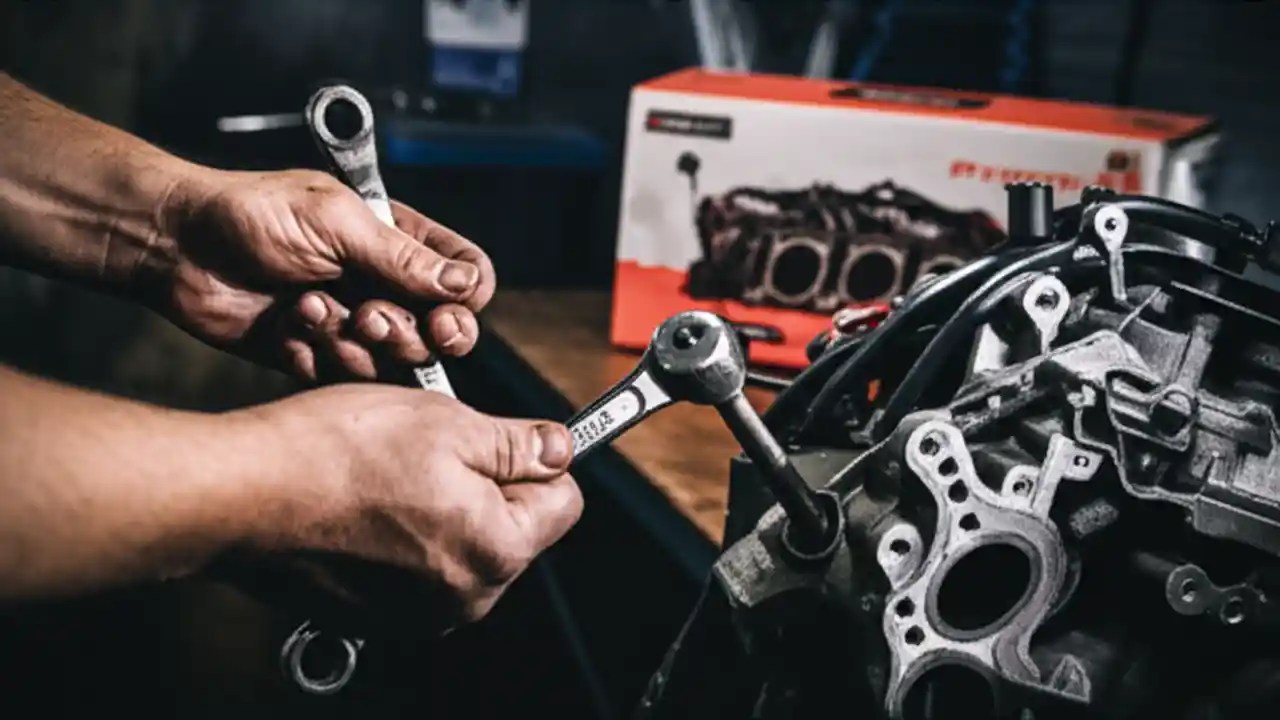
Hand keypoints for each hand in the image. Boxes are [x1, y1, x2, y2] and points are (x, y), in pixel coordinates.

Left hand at [153, 169, 495, 381]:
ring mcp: (352, 323)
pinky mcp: (317, 355)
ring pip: (395, 362)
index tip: (444, 313)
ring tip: (313, 309)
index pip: (467, 277)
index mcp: (399, 241)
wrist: (176, 247)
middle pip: (441, 332)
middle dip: (410, 333)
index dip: (465, 302)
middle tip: (372, 320)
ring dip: (356, 341)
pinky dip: (319, 354)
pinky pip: (345, 378)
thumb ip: (404, 258)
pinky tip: (288, 324)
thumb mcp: (336, 222)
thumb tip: (467, 285)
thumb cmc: (252, 214)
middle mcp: (384, 285)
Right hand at [243, 384, 581, 626]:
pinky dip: (402, 530)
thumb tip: (560, 448)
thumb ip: (518, 444)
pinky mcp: (374, 613)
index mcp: (497, 551)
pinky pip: (415, 564)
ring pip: (461, 542)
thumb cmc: (336, 455)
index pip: (563, 502)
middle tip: (433, 446)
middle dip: (486, 484)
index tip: (510, 438)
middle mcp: (465, 597)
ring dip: (442, 503)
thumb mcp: (449, 423)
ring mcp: (417, 611)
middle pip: (512, 527)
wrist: (240, 496)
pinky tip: (366, 500)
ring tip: (391, 470)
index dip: (538, 460)